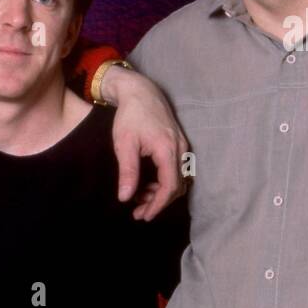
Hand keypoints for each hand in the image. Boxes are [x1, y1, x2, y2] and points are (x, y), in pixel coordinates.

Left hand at [100, 66, 188, 220]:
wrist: (140, 92)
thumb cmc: (130, 116)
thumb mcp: (124, 144)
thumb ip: (127, 172)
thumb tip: (125, 198)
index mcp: (168, 150)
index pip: (170, 186)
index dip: (158, 204)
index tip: (145, 215)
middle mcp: (181, 149)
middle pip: (177, 186)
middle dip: (158, 202)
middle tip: (138, 213)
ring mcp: (182, 146)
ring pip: (178, 179)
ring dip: (160, 193)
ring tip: (139, 200)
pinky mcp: (179, 144)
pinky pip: (176, 170)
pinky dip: (163, 181)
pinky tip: (146, 185)